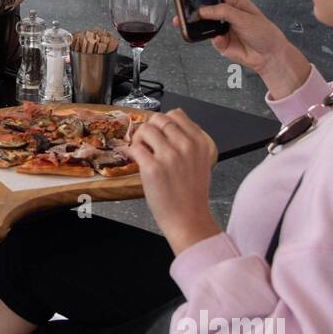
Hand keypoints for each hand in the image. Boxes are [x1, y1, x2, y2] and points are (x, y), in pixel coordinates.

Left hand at [127, 109, 220, 254]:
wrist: (188, 218)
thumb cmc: (192, 193)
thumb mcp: (201, 161)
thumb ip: (190, 140)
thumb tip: (175, 118)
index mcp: (199, 142)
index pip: (176, 114)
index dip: (163, 122)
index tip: (158, 132)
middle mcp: (185, 145)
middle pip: (159, 119)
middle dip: (150, 128)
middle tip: (146, 142)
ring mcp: (169, 155)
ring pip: (145, 129)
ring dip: (139, 138)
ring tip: (141, 152)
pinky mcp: (152, 167)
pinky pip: (135, 148)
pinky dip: (131, 151)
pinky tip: (135, 160)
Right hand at [174, 0, 308, 98]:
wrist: (268, 56)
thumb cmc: (264, 32)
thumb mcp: (245, 18)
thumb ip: (223, 12)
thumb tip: (204, 10)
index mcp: (233, 0)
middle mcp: (225, 12)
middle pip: (204, 5)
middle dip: (193, 6)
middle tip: (181, 5)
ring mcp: (221, 26)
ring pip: (202, 22)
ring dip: (195, 23)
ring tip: (188, 22)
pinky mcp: (219, 40)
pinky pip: (208, 38)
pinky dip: (213, 39)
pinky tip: (220, 39)